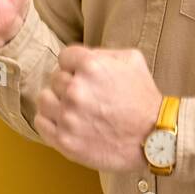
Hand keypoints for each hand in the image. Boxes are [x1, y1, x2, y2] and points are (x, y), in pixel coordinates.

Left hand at [34, 45, 164, 172]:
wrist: (153, 137)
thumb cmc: (143, 98)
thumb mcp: (132, 60)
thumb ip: (103, 53)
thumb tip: (81, 57)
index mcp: (91, 66)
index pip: (65, 57)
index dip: (74, 65)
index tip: (82, 74)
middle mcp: (76, 90)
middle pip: (54, 78)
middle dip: (68, 84)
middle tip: (85, 95)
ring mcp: (68, 117)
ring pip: (44, 99)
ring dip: (56, 102)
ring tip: (72, 108)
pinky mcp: (64, 140)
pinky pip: (41, 123)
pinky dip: (50, 121)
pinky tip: (65, 122)